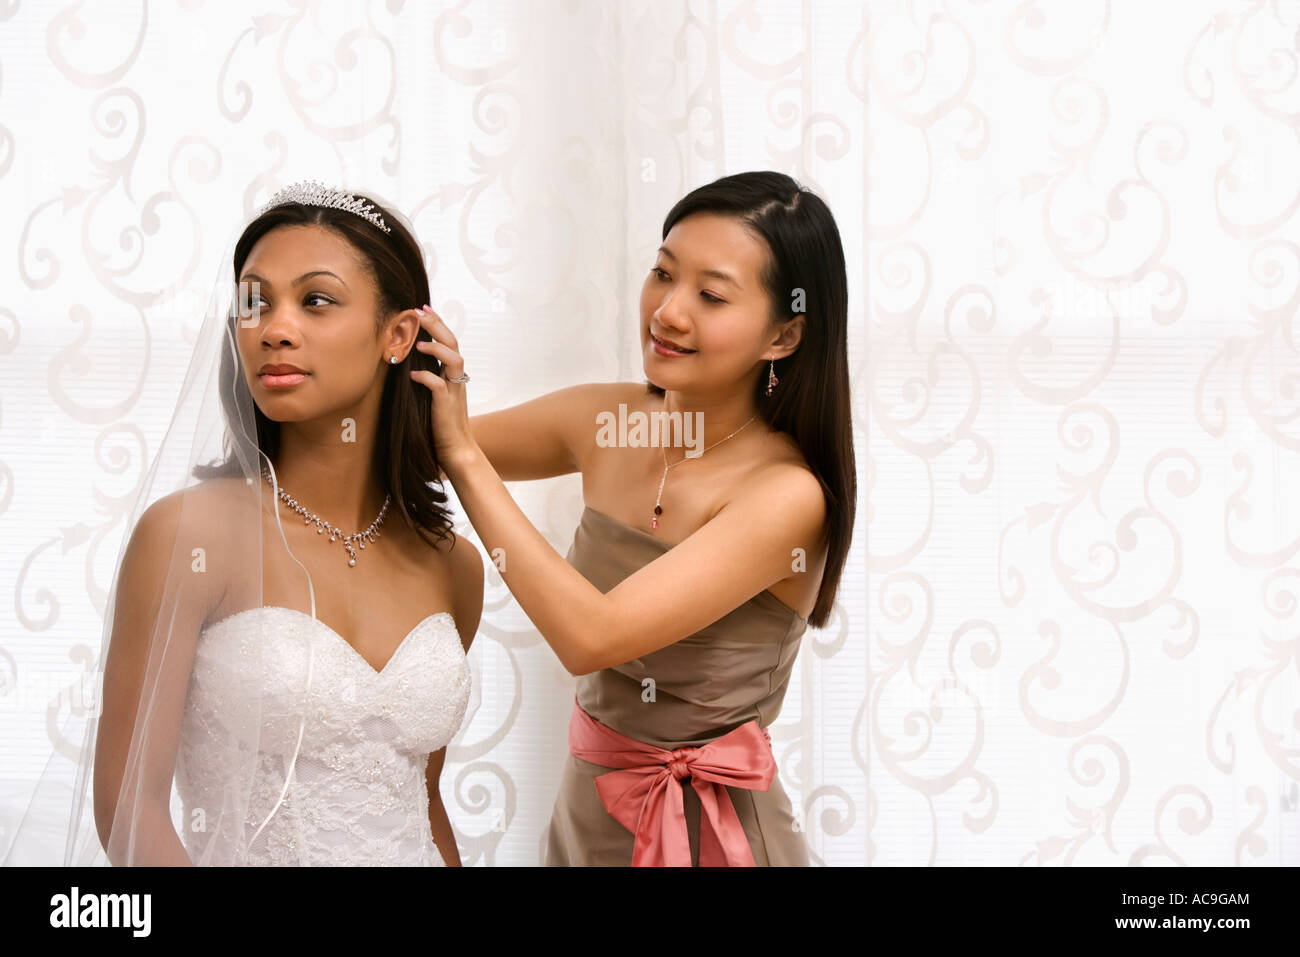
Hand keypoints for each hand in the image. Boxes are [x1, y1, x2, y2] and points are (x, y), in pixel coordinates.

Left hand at [410, 304, 476, 471]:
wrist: (455, 450)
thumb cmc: (440, 425)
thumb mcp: (432, 396)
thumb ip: (424, 378)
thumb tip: (403, 363)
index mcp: (452, 374)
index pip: (448, 341)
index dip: (437, 323)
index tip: (422, 308)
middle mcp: (456, 379)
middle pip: (453, 343)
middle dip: (436, 325)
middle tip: (418, 312)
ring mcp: (453, 391)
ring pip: (455, 360)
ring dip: (437, 348)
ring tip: (419, 343)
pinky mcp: (446, 405)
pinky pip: (439, 386)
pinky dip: (426, 377)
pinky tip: (412, 375)